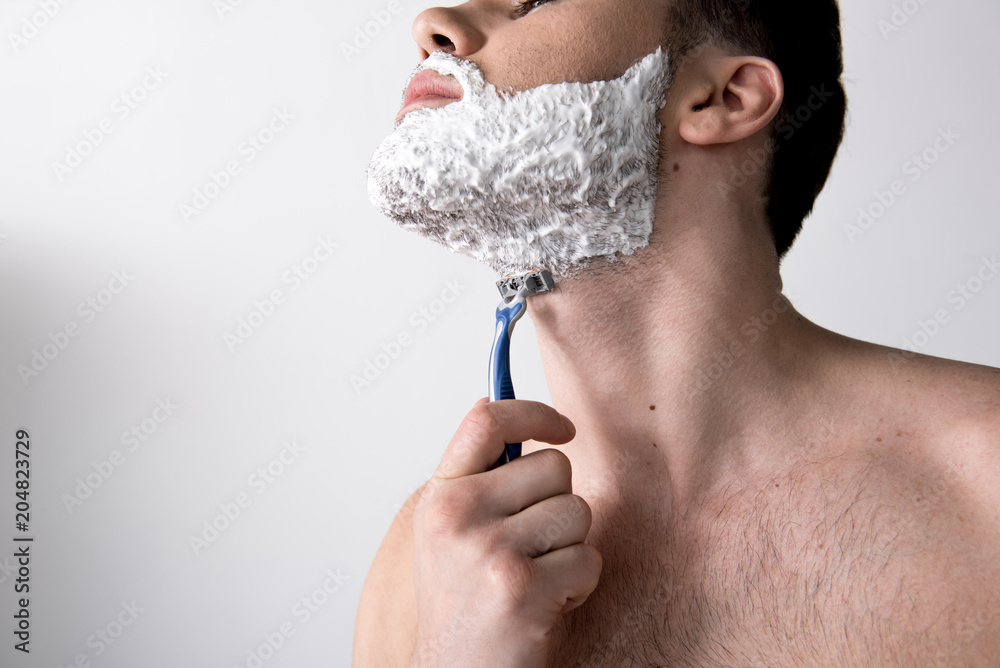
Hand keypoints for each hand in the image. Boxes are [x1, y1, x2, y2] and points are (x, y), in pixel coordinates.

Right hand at [408, 398, 601, 667]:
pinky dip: (578, 584)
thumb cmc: (463, 605)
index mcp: (440, 496)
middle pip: (554, 466)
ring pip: (578, 512)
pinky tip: (545, 604)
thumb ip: (475, 476)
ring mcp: (489, 550)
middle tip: (531, 547)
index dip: (535, 412)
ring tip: (536, 578)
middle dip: (559, 506)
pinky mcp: (522, 587)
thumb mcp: (447, 531)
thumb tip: (498, 408)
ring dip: (571, 549)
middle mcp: (457, 516)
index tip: (562, 428)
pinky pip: (588, 558)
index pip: (487, 420)